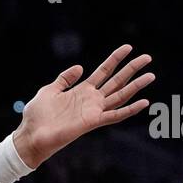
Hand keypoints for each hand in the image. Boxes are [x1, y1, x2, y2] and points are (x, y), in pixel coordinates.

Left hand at [13, 44, 154, 166]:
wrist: (31, 135)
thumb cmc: (37, 115)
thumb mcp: (49, 90)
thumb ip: (65, 79)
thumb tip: (80, 67)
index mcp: (82, 90)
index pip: (104, 71)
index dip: (115, 59)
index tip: (128, 47)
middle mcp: (91, 100)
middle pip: (116, 81)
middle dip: (131, 68)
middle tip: (147, 57)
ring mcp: (93, 111)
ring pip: (120, 96)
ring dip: (136, 86)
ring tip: (151, 75)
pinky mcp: (92, 122)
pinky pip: (115, 115)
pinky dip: (130, 109)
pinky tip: (144, 102)